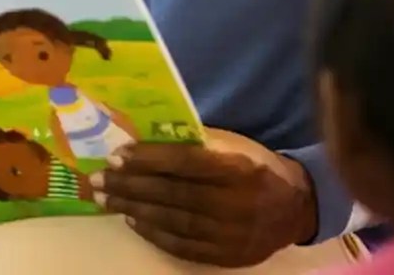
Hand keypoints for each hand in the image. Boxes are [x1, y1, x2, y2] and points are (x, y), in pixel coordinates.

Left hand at [91, 128, 316, 267]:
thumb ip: (197, 143)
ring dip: (134, 208)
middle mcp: (237, 202)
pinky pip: (183, 246)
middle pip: (174, 194)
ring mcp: (232, 234)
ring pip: (174, 221)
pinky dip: (154, 233)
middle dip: (130, 186)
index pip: (185, 162)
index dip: (149, 159)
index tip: (116, 155)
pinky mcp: (228, 256)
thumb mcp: (234, 145)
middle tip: (98, 179)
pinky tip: (132, 220)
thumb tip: (144, 137)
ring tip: (106, 198)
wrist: (295, 207)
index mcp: (240, 167)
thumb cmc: (255, 165)